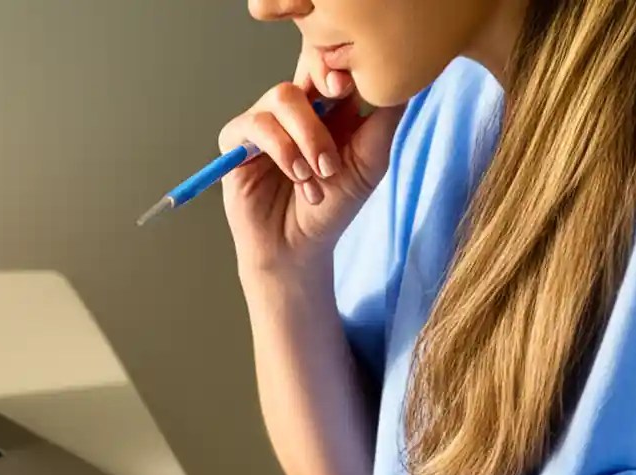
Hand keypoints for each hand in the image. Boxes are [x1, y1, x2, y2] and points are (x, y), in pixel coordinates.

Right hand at [220, 41, 404, 282]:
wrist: (299, 247)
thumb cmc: (333, 206)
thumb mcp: (371, 161)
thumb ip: (384, 119)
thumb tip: (400, 78)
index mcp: (329, 105)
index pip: (331, 66)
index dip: (338, 68)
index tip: (346, 88)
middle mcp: (295, 108)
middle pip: (306, 74)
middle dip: (322, 110)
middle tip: (331, 161)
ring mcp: (265, 121)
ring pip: (282, 97)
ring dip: (304, 138)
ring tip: (315, 176)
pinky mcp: (236, 140)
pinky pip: (255, 124)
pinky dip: (280, 149)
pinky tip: (295, 177)